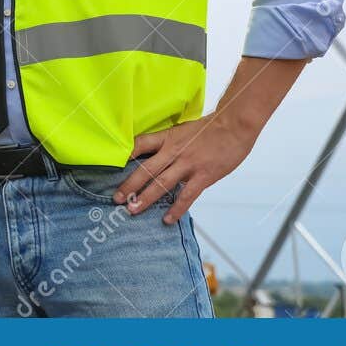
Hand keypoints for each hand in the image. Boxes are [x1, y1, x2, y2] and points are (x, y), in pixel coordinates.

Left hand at [113, 111, 257, 224]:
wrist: (234, 126)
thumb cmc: (210, 128)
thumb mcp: (183, 130)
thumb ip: (170, 143)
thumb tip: (156, 156)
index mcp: (167, 137)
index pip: (140, 144)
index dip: (124, 155)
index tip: (110, 165)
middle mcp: (173, 150)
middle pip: (146, 169)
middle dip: (129, 185)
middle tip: (116, 198)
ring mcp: (188, 164)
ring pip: (162, 183)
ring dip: (146, 198)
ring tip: (132, 210)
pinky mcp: (203, 176)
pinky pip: (186, 195)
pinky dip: (176, 209)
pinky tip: (167, 219)